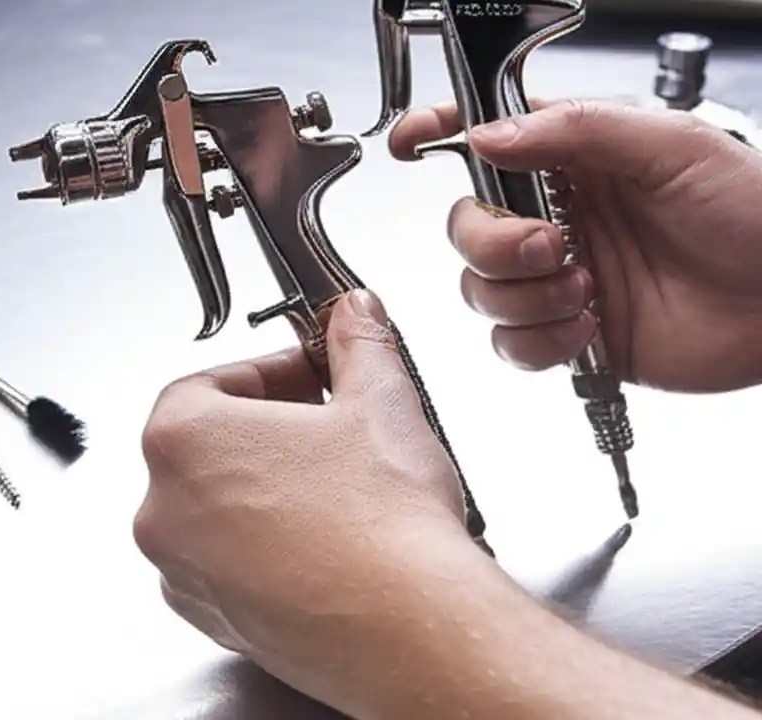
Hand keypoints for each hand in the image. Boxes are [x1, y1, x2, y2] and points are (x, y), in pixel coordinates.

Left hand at [134, 290, 495, 716]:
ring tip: (335, 488)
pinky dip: (264, 549)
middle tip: (330, 427)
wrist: (409, 629)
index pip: (211, 382)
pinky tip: (323, 543)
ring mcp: (182, 571)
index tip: (313, 376)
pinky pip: (227, 566)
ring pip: (215, 509)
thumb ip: (358, 344)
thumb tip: (354, 315)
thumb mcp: (379, 401)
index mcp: (181, 440)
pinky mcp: (213, 619)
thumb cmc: (384, 523)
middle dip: (270, 429)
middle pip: (208, 446)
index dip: (270, 373)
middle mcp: (162, 508)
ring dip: (266, 490)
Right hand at [390, 100, 761, 391]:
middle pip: (466, 228)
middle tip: (549, 245)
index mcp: (575, 160)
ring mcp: (559, 278)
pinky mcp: (570, 334)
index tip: (411, 143)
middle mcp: (557, 218)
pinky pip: (512, 345)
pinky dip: (540, 341)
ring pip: (480, 291)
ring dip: (524, 296)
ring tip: (584, 288)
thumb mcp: (672, 146)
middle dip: (493, 243)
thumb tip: (489, 135)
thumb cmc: (755, 214)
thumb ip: (576, 131)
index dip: (441, 135)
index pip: (488, 138)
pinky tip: (588, 327)